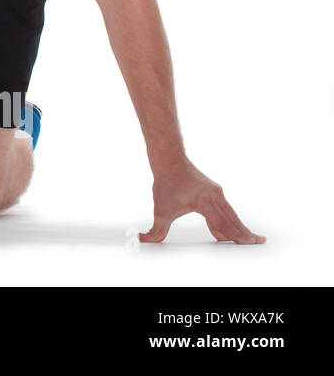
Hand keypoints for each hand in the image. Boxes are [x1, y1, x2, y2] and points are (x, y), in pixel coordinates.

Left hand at [139, 159, 263, 243]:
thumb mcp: (161, 209)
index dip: (237, 236)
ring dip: (238, 227)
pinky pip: (225, 210)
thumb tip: (144, 240)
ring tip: (250, 239)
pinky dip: (229, 220)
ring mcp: (217, 193)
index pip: (224, 224)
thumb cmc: (166, 183)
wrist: (169, 161)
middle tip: (259, 242)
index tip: (250, 242)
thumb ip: (156, 229)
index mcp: (206, 202)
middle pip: (233, 220)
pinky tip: (229, 231)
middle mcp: (215, 197)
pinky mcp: (214, 192)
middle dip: (245, 233)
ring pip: (230, 215)